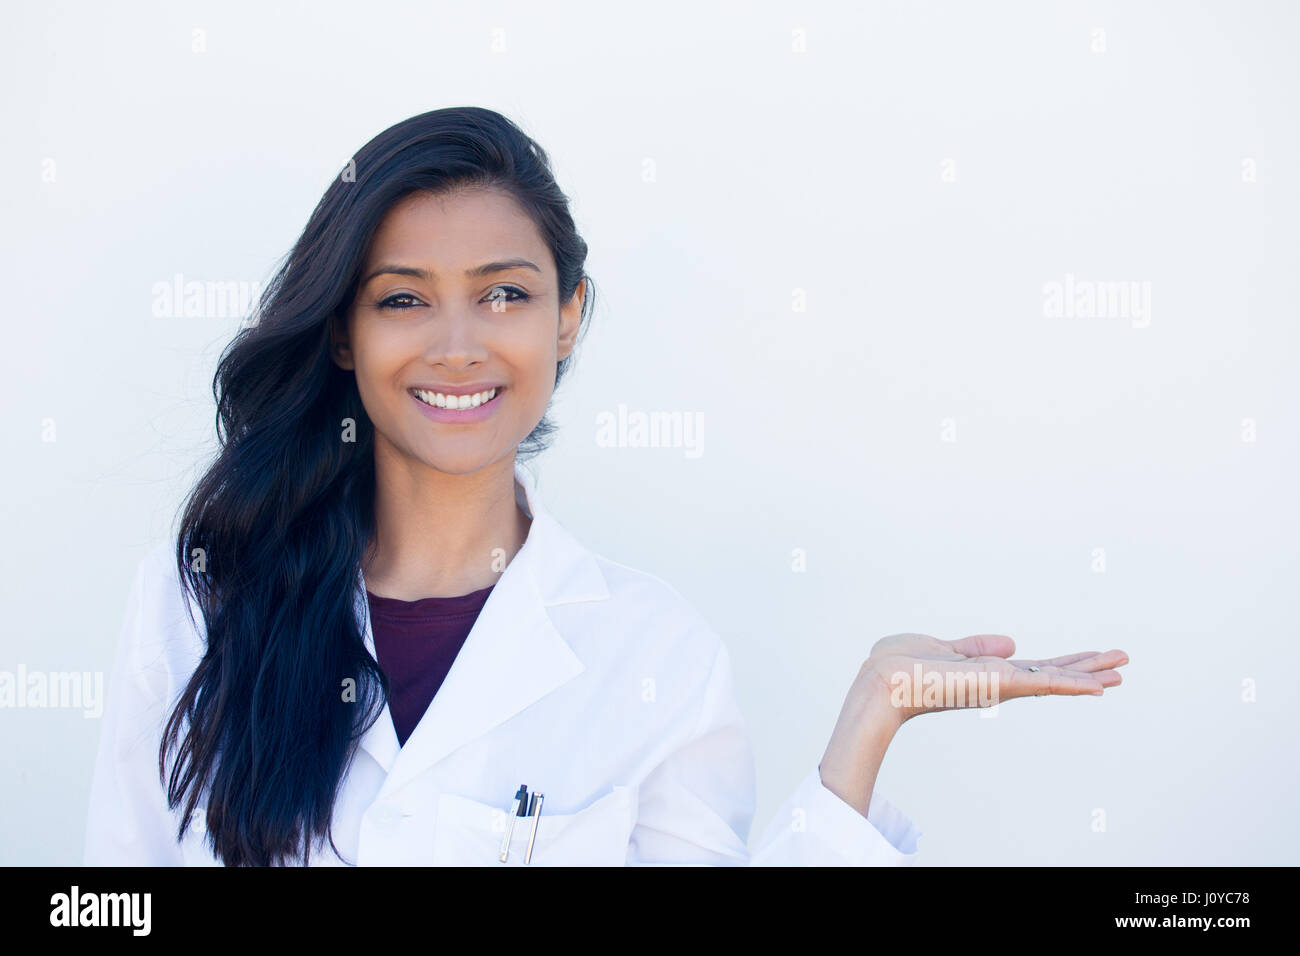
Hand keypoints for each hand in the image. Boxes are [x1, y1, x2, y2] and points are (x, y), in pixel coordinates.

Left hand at [864, 632, 1127, 723]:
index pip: (1032, 668)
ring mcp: (1000, 685)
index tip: (1091, 659)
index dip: (1062, 664)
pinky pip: (1043, 684)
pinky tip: (1099, 685)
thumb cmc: (899, 665)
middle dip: (1087, 669)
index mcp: (985, 673)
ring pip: (1054, 679)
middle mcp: (997, 682)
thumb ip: (974, 646)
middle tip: (1123, 663)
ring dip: (1090, 675)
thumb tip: (1010, 642)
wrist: (884, 681)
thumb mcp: (942, 646)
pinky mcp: (998, 685)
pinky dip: (1072, 685)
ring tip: (1123, 670)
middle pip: (1052, 674)